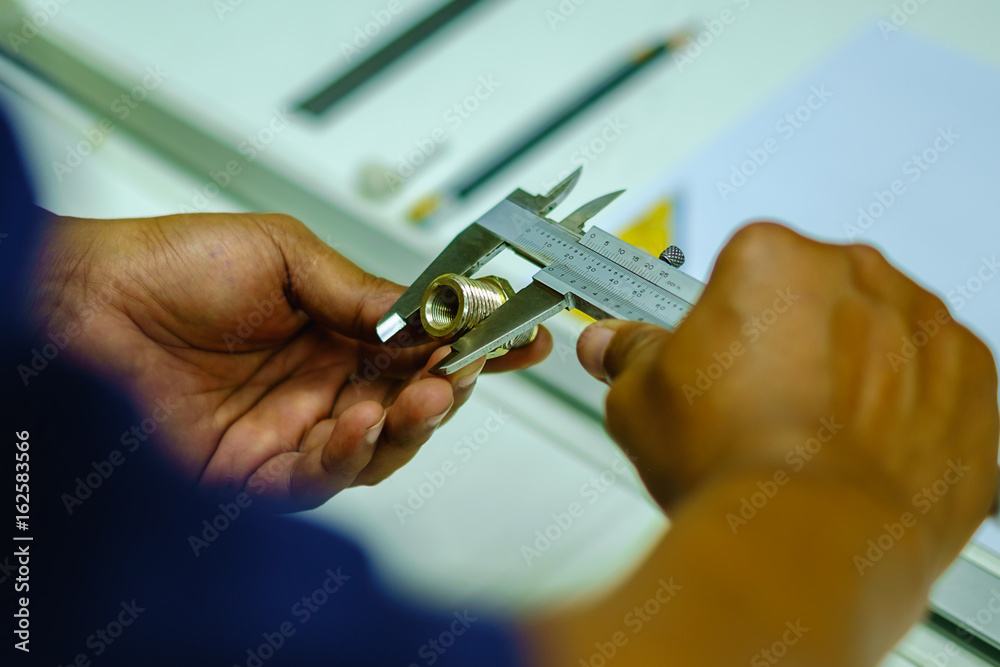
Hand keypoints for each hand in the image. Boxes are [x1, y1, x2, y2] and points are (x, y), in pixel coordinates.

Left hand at [32, 212, 550, 509]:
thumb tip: (429, 312)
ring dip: (411, 425)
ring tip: (425, 393)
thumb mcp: (283, 252)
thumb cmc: (170, 265)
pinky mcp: (259, 472)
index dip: (474, 344)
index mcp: (336, 330)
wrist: (86, 304)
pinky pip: (323, 478)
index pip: (423, 345)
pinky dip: (351, 455)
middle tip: (472, 366)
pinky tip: (359, 420)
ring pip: (381, 447)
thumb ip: (360, 290)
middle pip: (412, 401)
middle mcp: (323, 384)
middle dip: (452, 388)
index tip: (520, 337)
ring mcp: (295, 430)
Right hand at [577, 222, 996, 569]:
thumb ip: (632, 356)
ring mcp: (925, 327)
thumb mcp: (642, 401)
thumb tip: (613, 345)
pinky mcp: (974, 383)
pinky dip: (908, 408)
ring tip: (812, 436)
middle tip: (761, 403)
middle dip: (792, 339)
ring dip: (853, 371)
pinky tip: (864, 449)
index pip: (746, 270)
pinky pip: (936, 381)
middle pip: (816, 296)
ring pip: (881, 335)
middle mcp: (857, 276)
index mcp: (773, 259)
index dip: (728, 322)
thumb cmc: (736, 467)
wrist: (808, 543)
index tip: (721, 355)